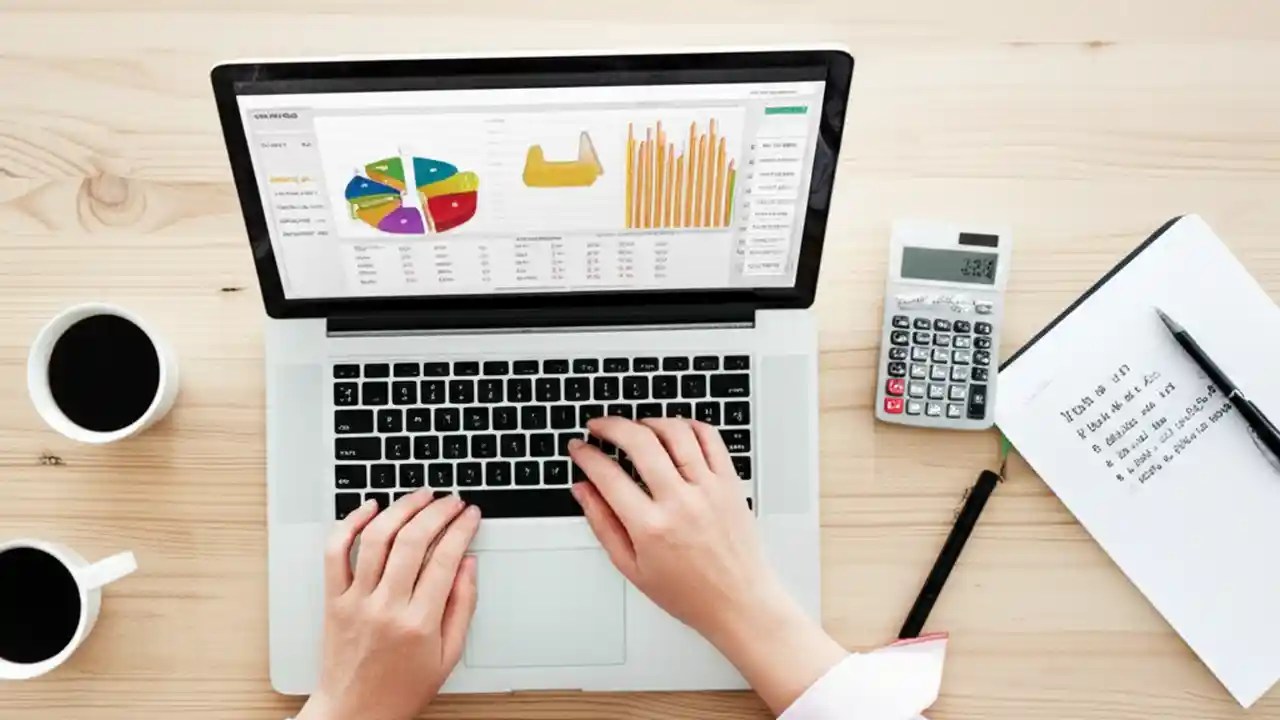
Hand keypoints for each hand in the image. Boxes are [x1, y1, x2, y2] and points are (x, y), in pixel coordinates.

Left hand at [297, 492, 480, 719]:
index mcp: (419, 623)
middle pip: (413, 540)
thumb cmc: (401, 690)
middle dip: (437, 511)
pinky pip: (335, 552)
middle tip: (450, 501)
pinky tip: (369, 509)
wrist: (354, 713)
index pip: (445, 559)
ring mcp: (356, 600)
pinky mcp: (333, 599)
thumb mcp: (448, 656)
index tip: (470, 515)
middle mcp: (386, 607)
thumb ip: (462, 606)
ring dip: (400, 508)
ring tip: (419, 496)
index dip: (462, 528)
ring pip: (377, 538)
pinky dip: (349, 524)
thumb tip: (468, 564)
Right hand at [568, 418, 845, 713]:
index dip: (586, 455)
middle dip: (611, 425)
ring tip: (636, 427)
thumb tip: (582, 490)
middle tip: (599, 426)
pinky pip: (710, 438)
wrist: (739, 602)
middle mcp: (680, 502)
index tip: (578, 448)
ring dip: (649, 421)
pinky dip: (689, 425)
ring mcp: (709, 489)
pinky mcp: (730, 483)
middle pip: (639, 441)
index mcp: (651, 527)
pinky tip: (674, 430)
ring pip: (675, 432)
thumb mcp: (632, 568)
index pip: (607, 475)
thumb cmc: (689, 593)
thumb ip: (603, 524)